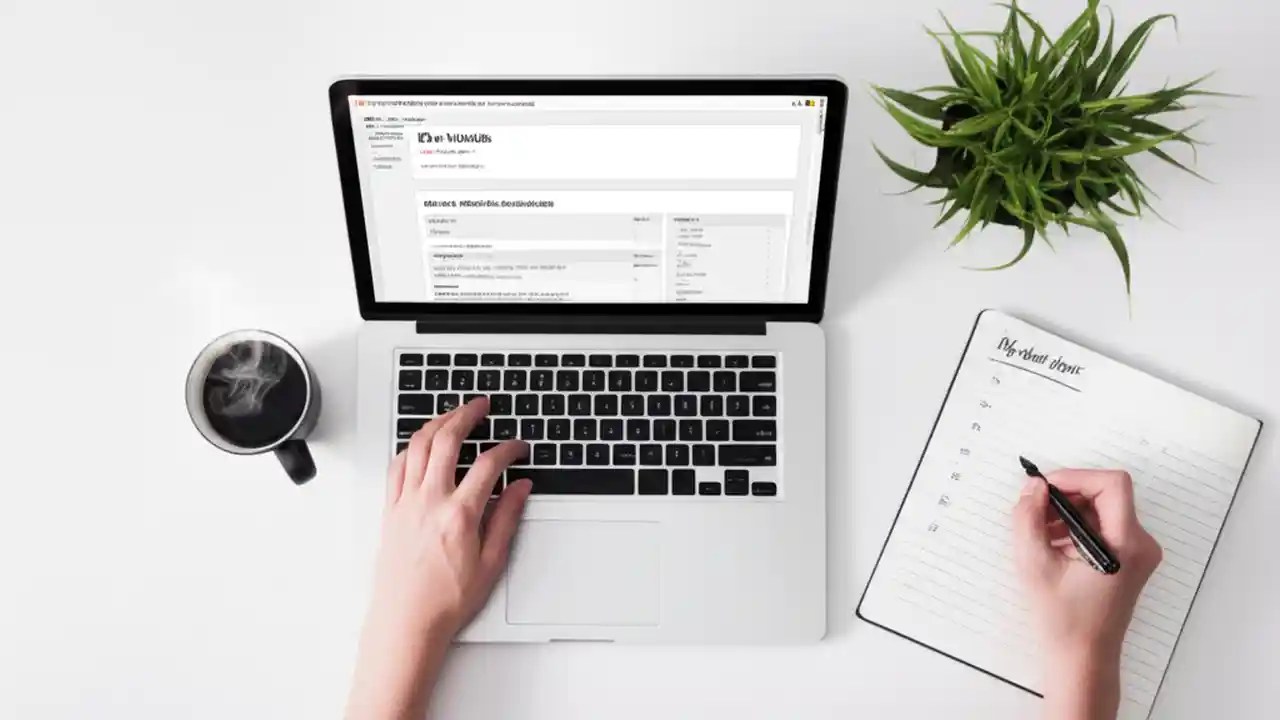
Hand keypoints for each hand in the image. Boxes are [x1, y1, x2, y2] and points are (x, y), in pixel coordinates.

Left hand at [346, 397, 531, 719]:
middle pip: (447, 440)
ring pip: (419, 446)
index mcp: (459, 515)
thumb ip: (507, 519)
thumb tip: (520, 489)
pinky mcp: (390, 510)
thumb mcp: (491, 563)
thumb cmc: (446, 601)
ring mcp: (405, 503)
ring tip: (453, 414)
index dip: (508, 449)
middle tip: (482, 405)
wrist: (406, 622)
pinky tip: (421, 443)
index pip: (489, 465)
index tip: (518, 447)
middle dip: (467, 415)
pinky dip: (412, 446)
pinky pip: (398, 465)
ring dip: (437, 422)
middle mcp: (429, 502)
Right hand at [1012, 469, 1161, 719]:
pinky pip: (1103, 525)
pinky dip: (1077, 525)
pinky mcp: (1129, 558)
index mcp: (1125, 544)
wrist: (1082, 656)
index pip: (1111, 484)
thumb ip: (1028, 518)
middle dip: (1067, 495)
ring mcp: (1138, 551)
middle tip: (1036, 510)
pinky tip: (1053, 543)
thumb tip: (1033, 487)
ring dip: (1069, 511)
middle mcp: (1141, 544)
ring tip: (1040, 532)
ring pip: (1103, 508)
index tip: (1046, 488)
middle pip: (1106, 494)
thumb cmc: (1062, 619)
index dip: (1076, 477)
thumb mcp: (1034, 564)